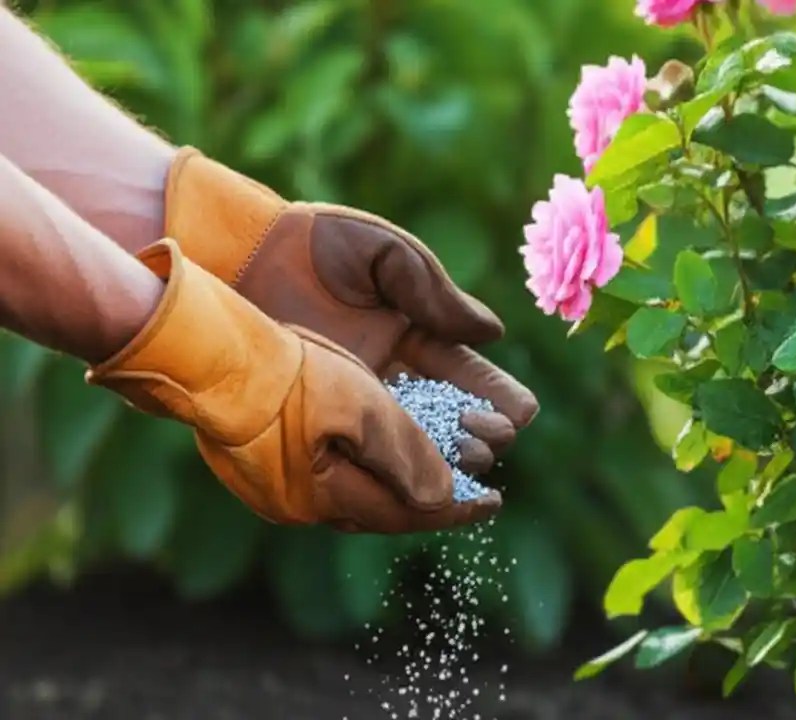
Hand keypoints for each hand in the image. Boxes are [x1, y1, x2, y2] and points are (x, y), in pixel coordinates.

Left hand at [162, 148, 537, 476]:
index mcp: (421, 340)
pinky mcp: (319, 425)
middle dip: (480, 439)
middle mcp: (395, 382)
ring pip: (415, 453)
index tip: (516, 414)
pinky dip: (393, 477)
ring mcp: (357, 408)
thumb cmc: (311, 244)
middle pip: (455, 426)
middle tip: (481, 440)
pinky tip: (414, 484)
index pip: (474, 381)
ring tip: (461, 466)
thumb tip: (493, 333)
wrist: (236, 254)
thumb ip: (436, 293)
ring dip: (446, 465)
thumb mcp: (386, 254)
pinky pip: (364, 462)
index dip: (502, 402)